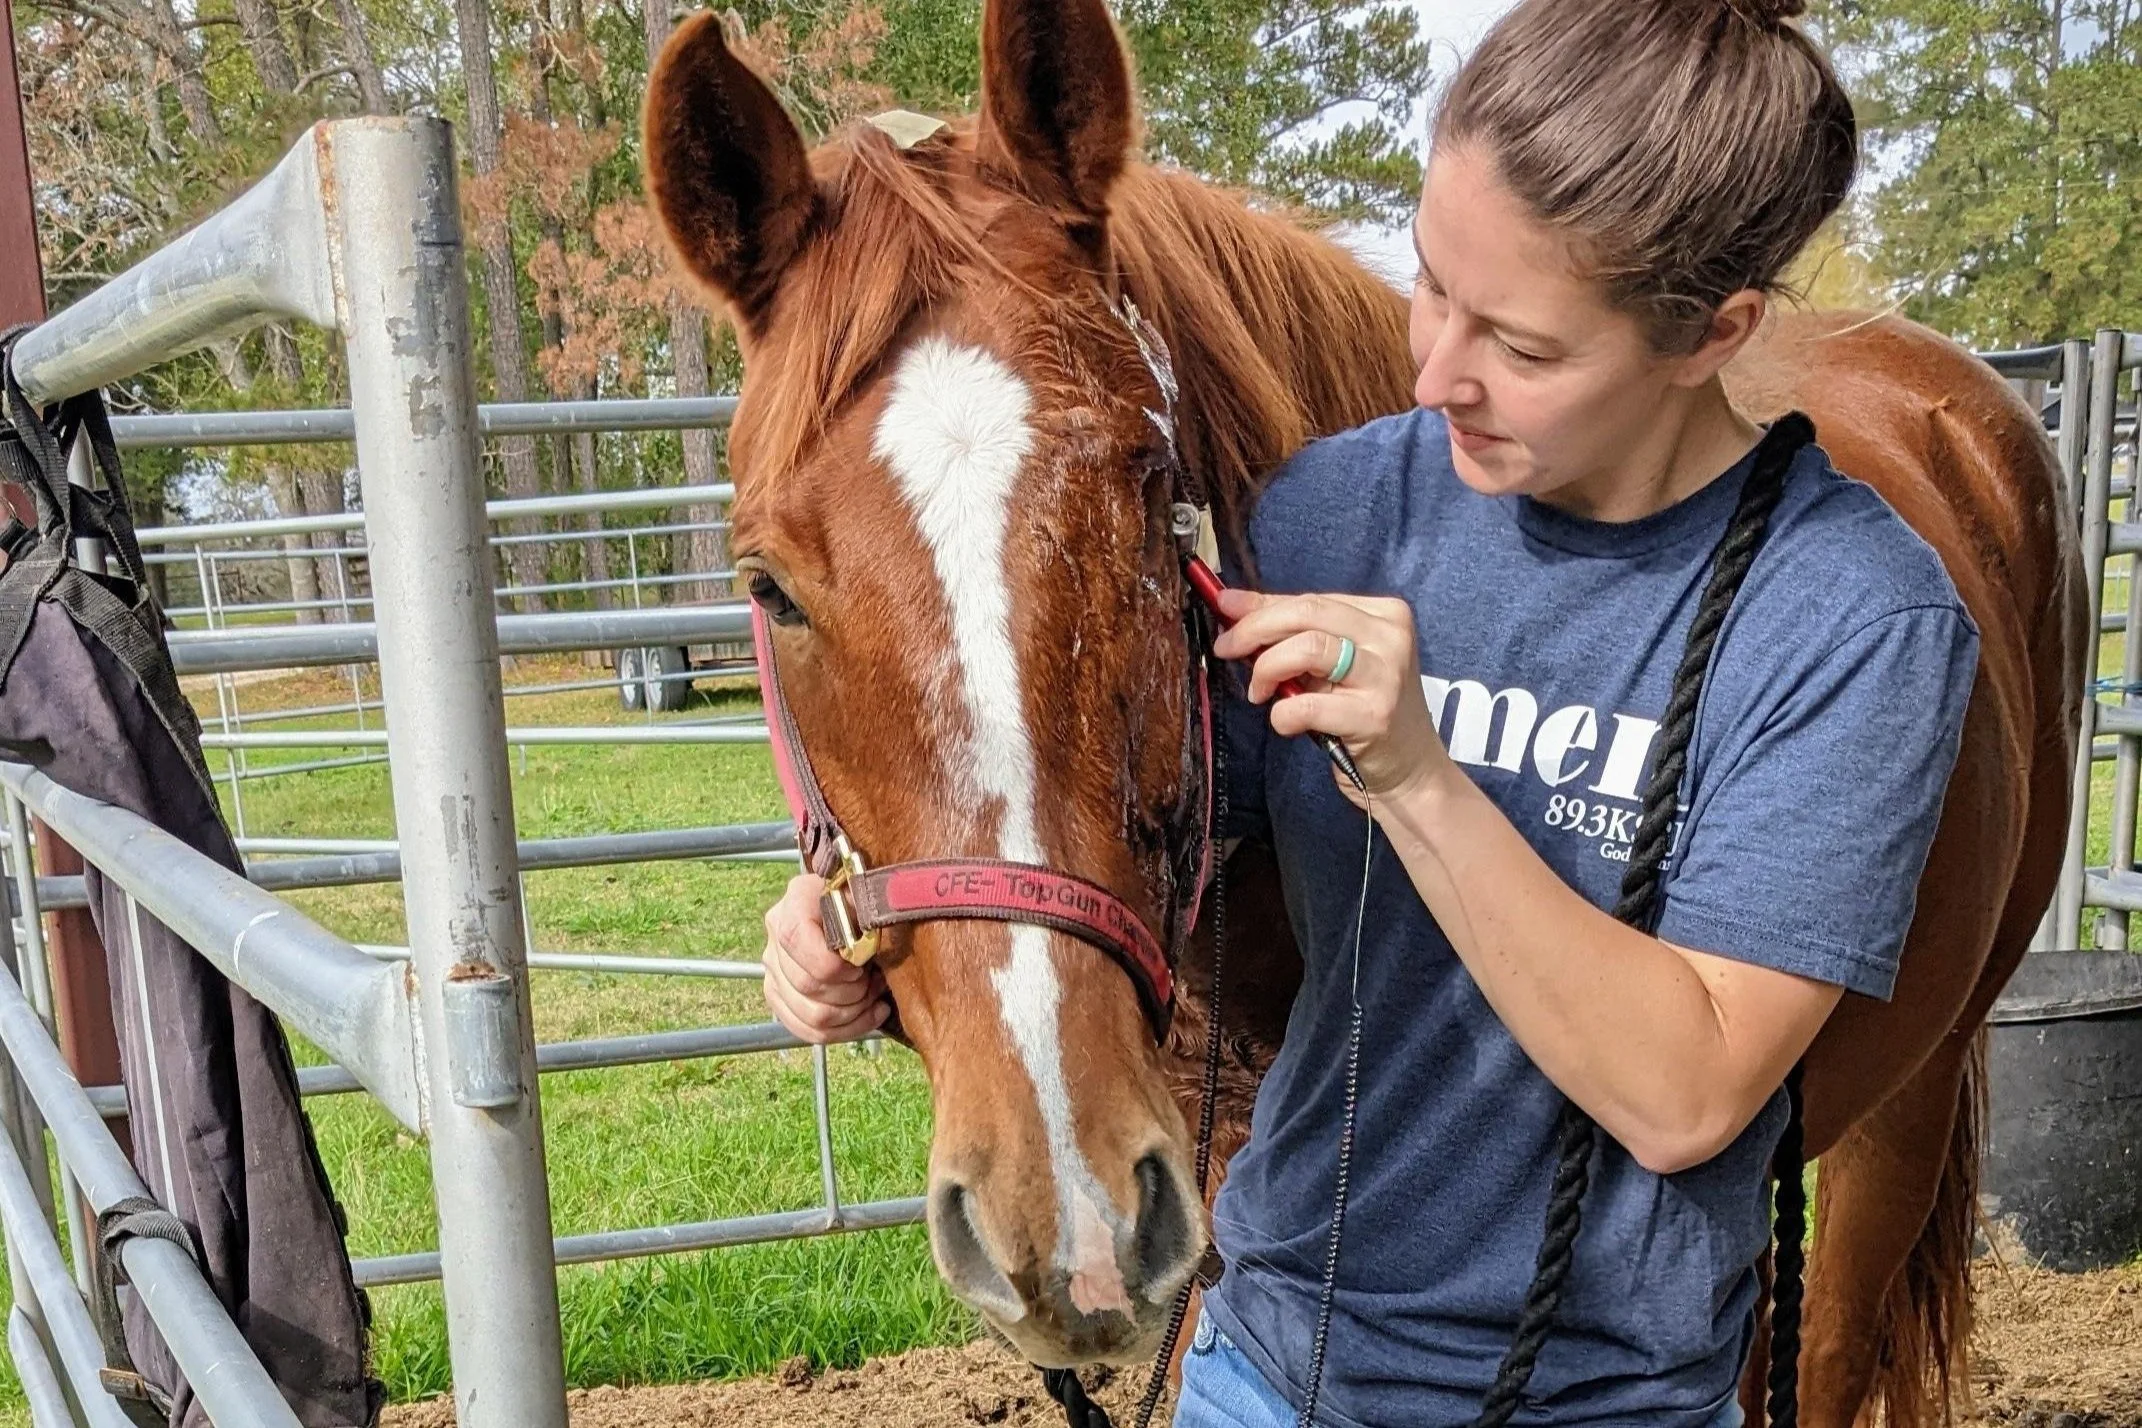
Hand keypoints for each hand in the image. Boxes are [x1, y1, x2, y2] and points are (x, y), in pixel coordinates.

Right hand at [762, 873, 890, 1043]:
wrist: (856, 907)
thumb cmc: (868, 902)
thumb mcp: (871, 897)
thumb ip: (868, 915)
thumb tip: (865, 954)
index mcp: (795, 902)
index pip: (797, 940)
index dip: (834, 963)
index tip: (863, 963)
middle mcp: (776, 934)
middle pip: (808, 985)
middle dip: (854, 992)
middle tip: (877, 980)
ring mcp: (774, 968)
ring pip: (810, 1015)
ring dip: (853, 1013)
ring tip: (874, 994)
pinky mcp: (779, 995)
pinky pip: (806, 1030)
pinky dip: (844, 1030)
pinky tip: (869, 1014)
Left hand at [1211, 586, 1453, 804]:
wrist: (1409, 769)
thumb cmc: (1362, 710)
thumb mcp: (1332, 663)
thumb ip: (1290, 631)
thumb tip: (1230, 602)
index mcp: (1384, 614)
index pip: (1310, 600)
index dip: (1260, 607)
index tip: (1225, 614)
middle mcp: (1390, 638)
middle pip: (1307, 613)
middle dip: (1255, 629)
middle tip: (1227, 649)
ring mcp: (1386, 676)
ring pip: (1308, 648)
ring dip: (1268, 668)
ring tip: (1259, 692)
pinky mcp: (1375, 715)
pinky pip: (1308, 705)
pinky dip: (1283, 714)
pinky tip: (1287, 722)